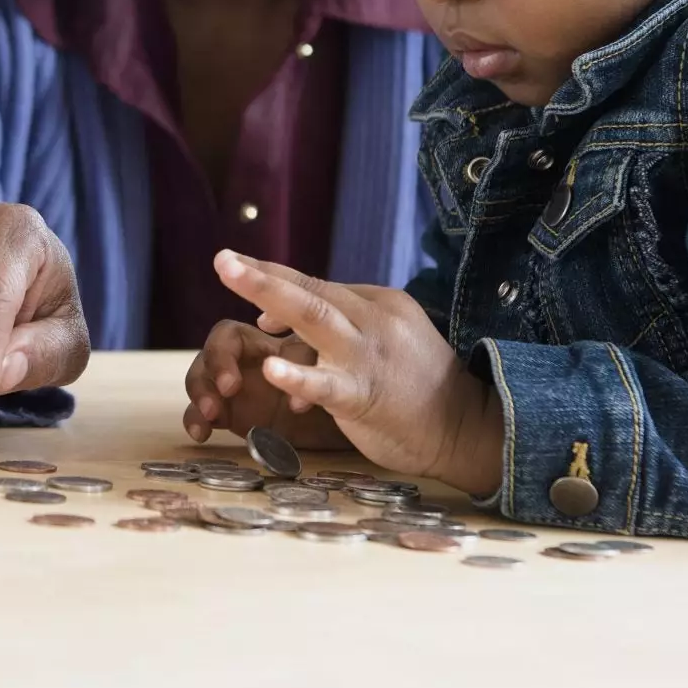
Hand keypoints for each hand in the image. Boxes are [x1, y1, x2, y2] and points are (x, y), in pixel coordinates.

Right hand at [182, 320, 350, 448]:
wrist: (350, 424)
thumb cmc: (342, 385)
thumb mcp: (332, 369)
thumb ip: (306, 360)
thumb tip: (279, 368)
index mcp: (271, 343)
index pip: (246, 326)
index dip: (231, 337)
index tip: (239, 350)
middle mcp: (247, 361)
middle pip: (215, 347)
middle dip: (215, 363)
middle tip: (228, 387)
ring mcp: (234, 389)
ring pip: (201, 377)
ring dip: (201, 391)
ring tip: (211, 413)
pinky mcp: (229, 416)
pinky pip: (201, 414)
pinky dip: (195, 420)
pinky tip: (201, 434)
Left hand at [213, 249, 503, 491]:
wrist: (466, 427)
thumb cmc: (419, 385)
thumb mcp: (384, 339)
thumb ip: (336, 326)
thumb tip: (272, 321)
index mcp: (376, 303)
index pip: (315, 284)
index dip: (272, 279)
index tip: (235, 269)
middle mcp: (372, 319)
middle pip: (309, 290)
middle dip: (261, 274)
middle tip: (221, 260)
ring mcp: (369, 355)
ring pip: (313, 317)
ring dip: (269, 296)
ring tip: (232, 278)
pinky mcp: (367, 395)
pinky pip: (328, 383)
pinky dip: (299, 376)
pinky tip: (271, 371)